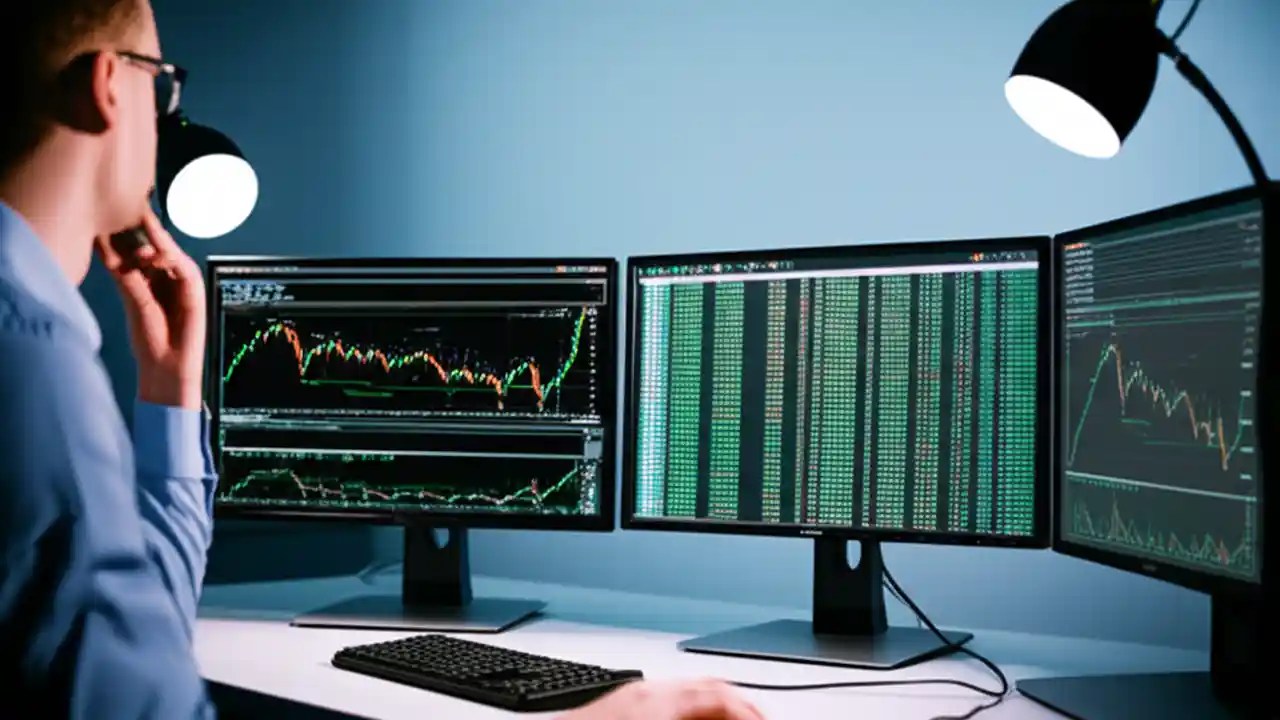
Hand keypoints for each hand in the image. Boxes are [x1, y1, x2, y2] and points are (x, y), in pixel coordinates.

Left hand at [95, 209, 205, 408]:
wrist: (167, 367)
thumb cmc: (150, 339)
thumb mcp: (133, 302)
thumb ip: (126, 275)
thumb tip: (109, 247)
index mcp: (152, 279)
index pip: (140, 249)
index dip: (128, 231)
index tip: (111, 212)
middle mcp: (169, 277)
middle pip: (156, 246)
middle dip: (142, 227)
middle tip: (127, 206)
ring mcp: (183, 282)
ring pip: (169, 253)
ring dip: (155, 239)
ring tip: (140, 222)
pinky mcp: (195, 290)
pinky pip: (183, 267)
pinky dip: (171, 256)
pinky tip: (155, 247)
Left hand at [557, 679, 763, 719]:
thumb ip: (704, 716)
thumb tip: (736, 716)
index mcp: (661, 698)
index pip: (724, 695)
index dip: (752, 712)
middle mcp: (644, 689)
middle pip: (707, 687)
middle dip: (737, 706)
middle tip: (756, 719)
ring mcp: (627, 695)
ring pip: (685, 692)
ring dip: (712, 709)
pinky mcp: (612, 705)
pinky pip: (662, 699)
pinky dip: (686, 710)